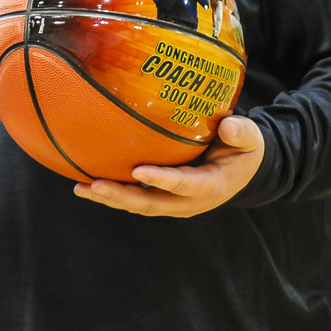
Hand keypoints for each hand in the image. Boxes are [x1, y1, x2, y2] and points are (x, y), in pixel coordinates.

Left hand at [74, 115, 264, 216]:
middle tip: (95, 185)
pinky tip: (87, 185)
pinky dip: (112, 194)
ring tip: (81, 189)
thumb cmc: (242, 148)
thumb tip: (228, 125)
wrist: (242, 170)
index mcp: (211, 185)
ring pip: (138, 205)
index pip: (184, 185)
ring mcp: (173, 203)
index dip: (162, 180)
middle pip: (152, 203)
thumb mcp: (250, 139)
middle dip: (122, 196)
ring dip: (110, 198)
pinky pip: (135, 199)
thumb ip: (241, 132)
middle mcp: (189, 201)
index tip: (139, 171)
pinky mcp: (162, 198)